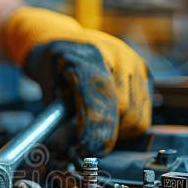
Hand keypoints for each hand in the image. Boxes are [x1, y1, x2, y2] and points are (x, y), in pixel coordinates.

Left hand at [2, 7, 150, 155]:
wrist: (65, 39)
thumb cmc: (52, 61)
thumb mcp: (42, 78)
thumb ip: (55, 106)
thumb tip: (71, 140)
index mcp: (88, 54)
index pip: (100, 94)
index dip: (96, 126)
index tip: (86, 149)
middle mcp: (118, 56)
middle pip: (121, 110)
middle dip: (102, 135)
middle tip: (83, 145)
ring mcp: (135, 65)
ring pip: (136, 117)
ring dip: (116, 133)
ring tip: (94, 127)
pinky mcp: (146, 75)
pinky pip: (144, 115)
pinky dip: (127, 126)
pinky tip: (109, 120)